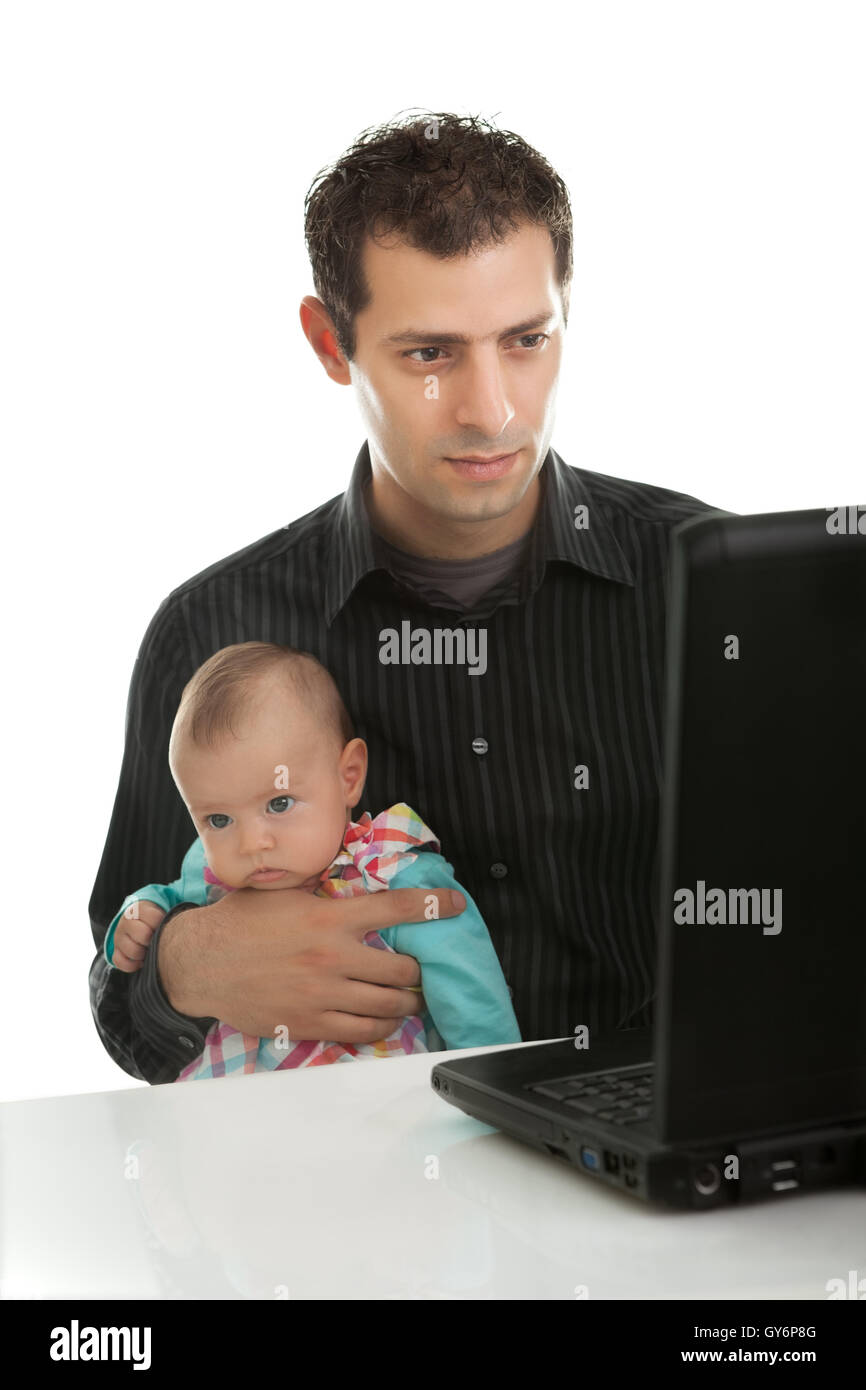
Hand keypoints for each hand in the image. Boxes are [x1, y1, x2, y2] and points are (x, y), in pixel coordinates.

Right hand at [111, 899, 166, 971]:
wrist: (137, 921)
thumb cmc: (155, 919)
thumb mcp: (161, 912)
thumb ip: (171, 916)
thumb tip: (188, 920)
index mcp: (139, 909)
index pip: (154, 918)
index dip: (162, 924)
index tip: (166, 927)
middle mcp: (126, 922)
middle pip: (143, 935)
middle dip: (153, 940)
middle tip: (157, 941)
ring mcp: (119, 937)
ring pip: (132, 950)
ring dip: (144, 954)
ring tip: (150, 951)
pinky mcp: (115, 951)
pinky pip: (120, 961)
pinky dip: (132, 965)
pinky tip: (141, 961)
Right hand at [157, 884, 465, 1043]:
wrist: (202, 963)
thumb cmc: (241, 922)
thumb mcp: (285, 891)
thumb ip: (324, 886)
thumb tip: (356, 876)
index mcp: (329, 917)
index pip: (397, 908)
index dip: (435, 905)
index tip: (455, 905)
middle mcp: (333, 957)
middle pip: (403, 968)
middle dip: (418, 968)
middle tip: (418, 966)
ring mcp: (325, 994)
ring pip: (391, 1004)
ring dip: (408, 1000)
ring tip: (409, 995)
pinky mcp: (312, 1023)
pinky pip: (365, 1031)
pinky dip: (384, 1026)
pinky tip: (385, 1019)